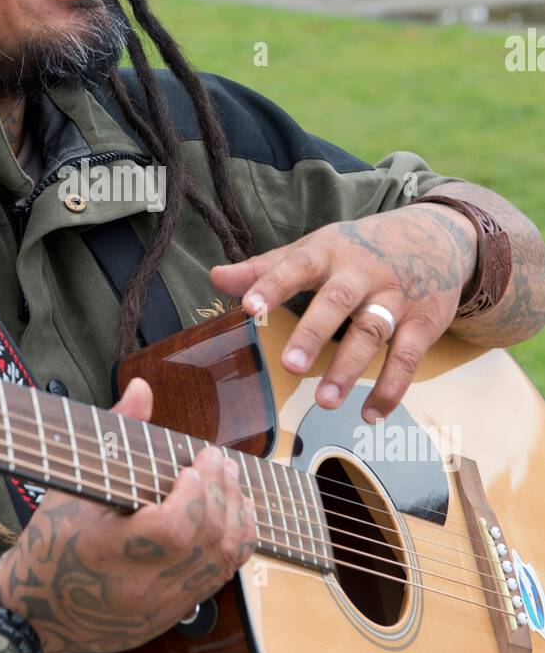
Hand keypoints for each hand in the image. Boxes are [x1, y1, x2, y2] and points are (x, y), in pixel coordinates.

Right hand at [0, 377, 258, 652]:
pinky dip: (234, 544)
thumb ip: (112, 434)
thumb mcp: (70, 486)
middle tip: (219, 461)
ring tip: (231, 482)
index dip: (194, 494)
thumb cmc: (49, 542)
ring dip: (235, 516)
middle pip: (204, 541)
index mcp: (104, 554)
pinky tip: (236, 517)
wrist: (36, 613)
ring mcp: (158, 607)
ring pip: (220, 562)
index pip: (171, 529)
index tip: (194, 464)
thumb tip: (141, 388)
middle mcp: (137, 587)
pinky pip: (218, 580)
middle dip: (220, 493)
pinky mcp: (171, 616)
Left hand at [210, 204, 477, 422]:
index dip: (273, 284)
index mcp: (330, 252)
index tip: (248, 306)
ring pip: (372, 332)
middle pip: (338, 301)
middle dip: (313, 333)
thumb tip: (215, 276)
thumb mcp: (316, 248)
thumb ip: (266, 267)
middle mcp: (363, 273)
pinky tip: (371, 413)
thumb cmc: (361, 247)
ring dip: (349, 368)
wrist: (437, 238)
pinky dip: (391, 387)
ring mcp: (395, 298)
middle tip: (289, 365)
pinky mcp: (423, 322)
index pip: (298, 265)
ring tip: (325, 401)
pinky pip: (407, 358)